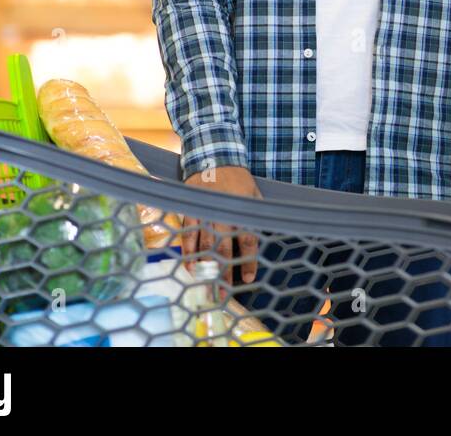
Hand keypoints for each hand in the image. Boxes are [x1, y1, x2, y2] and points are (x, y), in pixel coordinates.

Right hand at [182, 165, 261, 283]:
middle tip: (222, 293)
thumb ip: (257, 216)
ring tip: (206, 285)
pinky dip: (188, 252)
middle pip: (223, 249)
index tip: (248, 279)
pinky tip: (190, 267)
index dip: (248, 262)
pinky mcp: (191, 210)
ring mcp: (205, 212)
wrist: (215, 158)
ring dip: (204, 268)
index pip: (247, 241)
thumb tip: (263, 239)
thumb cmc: (239, 179)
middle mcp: (223, 214)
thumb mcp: (255, 194)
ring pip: (204, 245)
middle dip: (223, 273)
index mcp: (242, 210)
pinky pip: (188, 235)